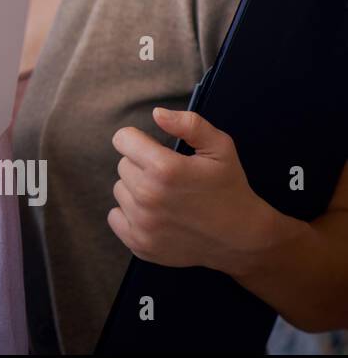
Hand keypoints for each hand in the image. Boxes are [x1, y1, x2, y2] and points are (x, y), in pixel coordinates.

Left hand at [108, 107, 273, 274]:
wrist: (242, 238)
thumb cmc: (230, 189)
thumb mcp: (220, 148)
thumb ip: (189, 124)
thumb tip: (157, 113)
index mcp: (164, 169)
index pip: (123, 139)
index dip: (140, 141)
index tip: (154, 150)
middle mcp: (148, 196)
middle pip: (123, 165)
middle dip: (142, 166)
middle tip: (170, 178)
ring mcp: (142, 223)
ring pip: (120, 190)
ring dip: (137, 190)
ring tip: (166, 197)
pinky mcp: (139, 244)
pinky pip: (115, 216)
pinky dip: (130, 214)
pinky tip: (156, 215)